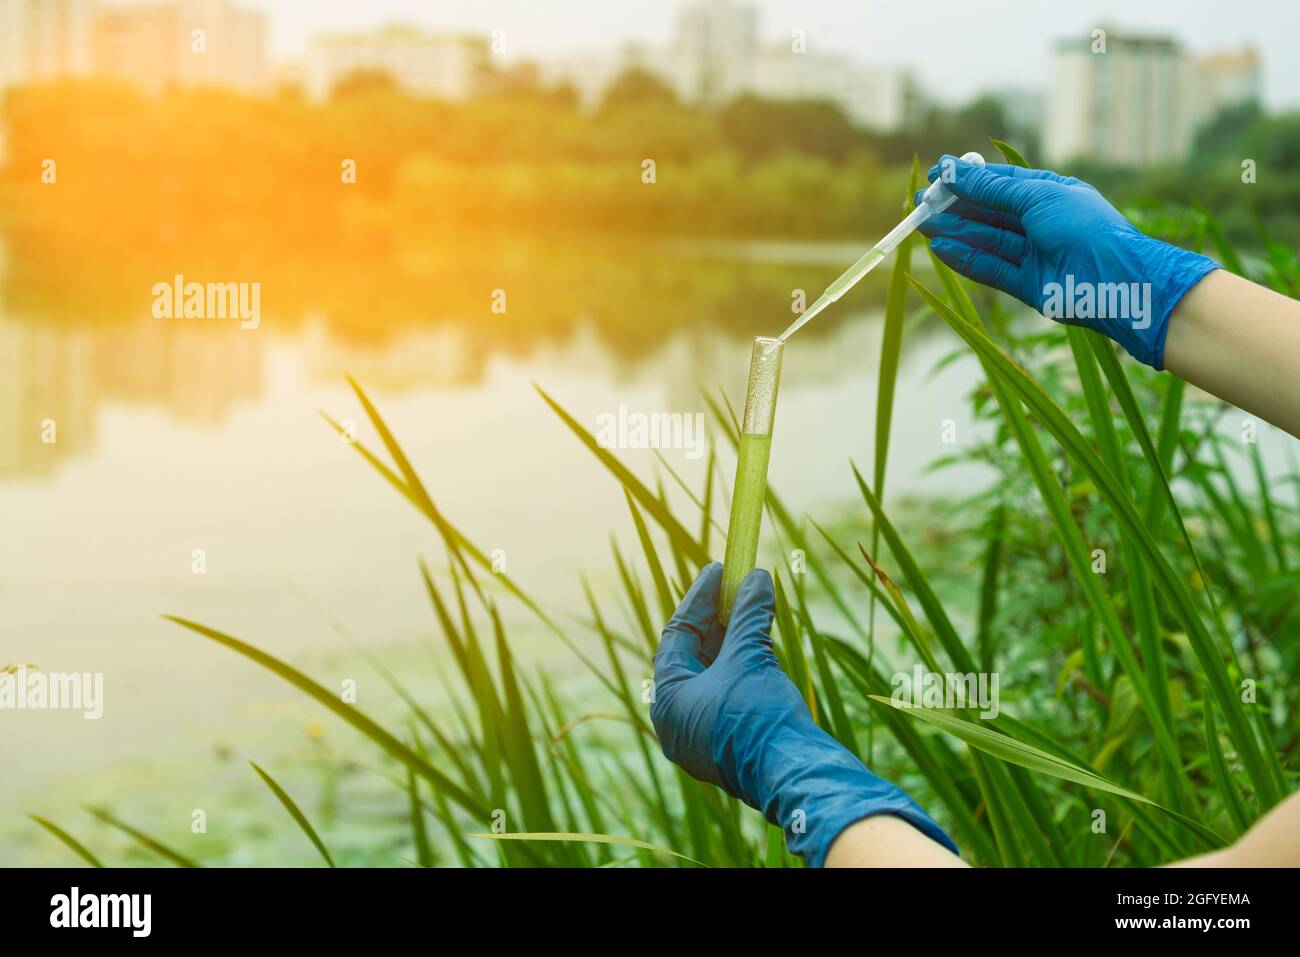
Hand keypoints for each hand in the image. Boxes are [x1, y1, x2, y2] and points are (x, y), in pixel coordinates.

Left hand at [651, 562, 956, 866]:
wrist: (794, 773)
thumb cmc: (760, 716)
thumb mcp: (750, 656)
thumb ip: (749, 614)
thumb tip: (756, 576)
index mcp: (667, 699)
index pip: (677, 634)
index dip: (700, 598)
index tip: (720, 570)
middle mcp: (675, 721)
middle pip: (692, 655)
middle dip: (717, 619)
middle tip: (738, 586)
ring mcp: (700, 738)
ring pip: (712, 677)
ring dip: (731, 643)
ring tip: (753, 609)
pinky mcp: (727, 748)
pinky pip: (727, 698)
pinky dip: (740, 669)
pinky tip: (761, 648)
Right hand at [916, 156, 1218, 369]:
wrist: (1114, 279)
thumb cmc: (1085, 227)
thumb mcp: (1037, 196)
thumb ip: (992, 188)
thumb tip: (954, 171)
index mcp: (1050, 194)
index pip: (1001, 183)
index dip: (969, 178)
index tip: (938, 174)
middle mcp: (1041, 223)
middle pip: (989, 213)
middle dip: (955, 207)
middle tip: (921, 202)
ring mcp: (1033, 255)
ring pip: (985, 240)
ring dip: (955, 231)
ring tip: (922, 224)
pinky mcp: (1027, 285)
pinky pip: (990, 268)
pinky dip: (966, 259)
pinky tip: (942, 248)